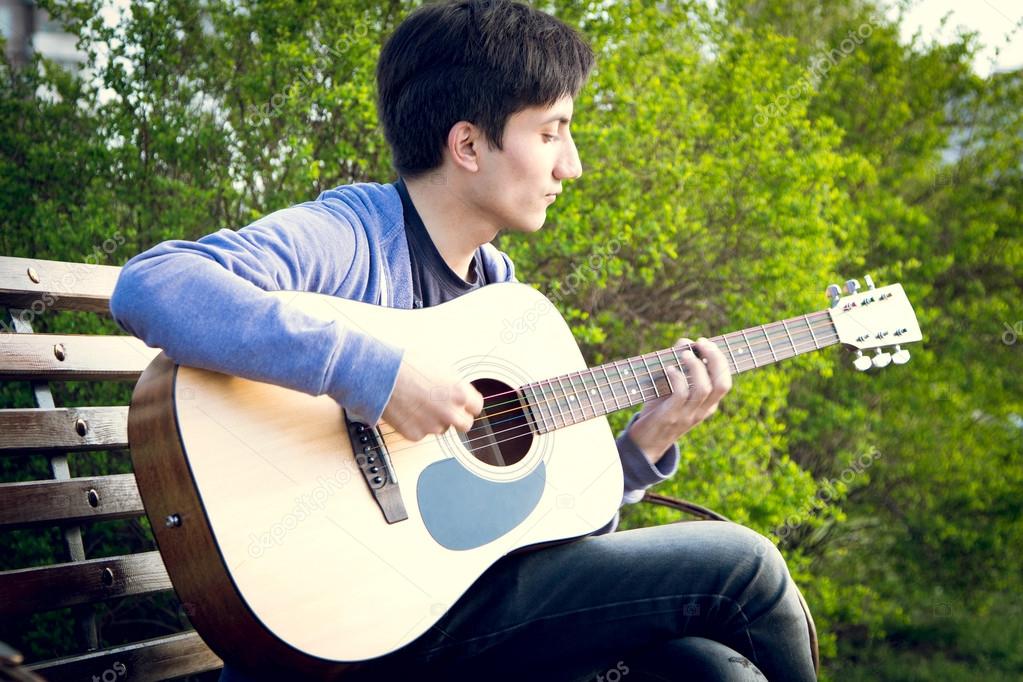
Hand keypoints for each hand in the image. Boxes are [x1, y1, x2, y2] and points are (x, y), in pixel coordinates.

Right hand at [381, 358, 483, 440]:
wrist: (381, 376)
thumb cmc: (407, 366)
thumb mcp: (440, 368)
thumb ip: (454, 384)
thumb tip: (459, 392)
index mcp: (459, 393)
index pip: (477, 407)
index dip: (469, 405)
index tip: (464, 405)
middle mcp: (450, 412)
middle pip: (465, 424)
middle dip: (458, 418)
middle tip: (445, 410)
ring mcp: (433, 426)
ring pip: (442, 428)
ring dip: (435, 420)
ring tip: (419, 404)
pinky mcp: (416, 435)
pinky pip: (422, 433)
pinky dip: (416, 425)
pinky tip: (407, 410)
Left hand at [628, 337, 731, 463]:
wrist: (644, 444)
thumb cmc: (658, 412)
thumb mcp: (673, 391)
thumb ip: (680, 369)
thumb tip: (684, 343)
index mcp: (707, 406)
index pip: (725, 382)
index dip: (720, 360)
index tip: (706, 343)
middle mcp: (701, 411)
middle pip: (721, 384)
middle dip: (715, 359)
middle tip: (701, 343)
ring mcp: (687, 415)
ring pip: (703, 388)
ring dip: (695, 366)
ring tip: (683, 354)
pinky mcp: (670, 416)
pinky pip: (680, 395)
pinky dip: (677, 378)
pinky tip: (668, 369)